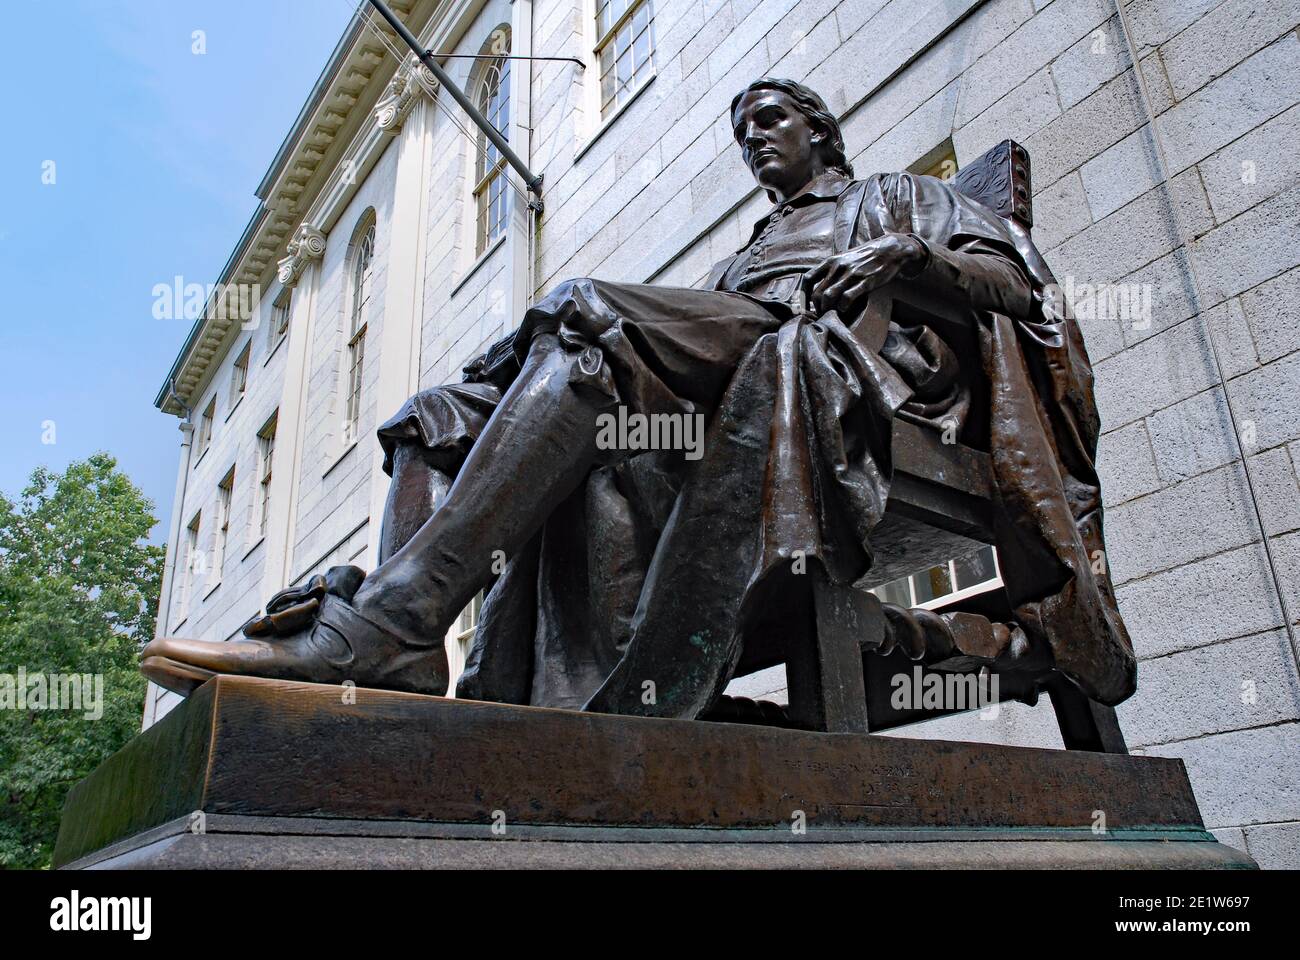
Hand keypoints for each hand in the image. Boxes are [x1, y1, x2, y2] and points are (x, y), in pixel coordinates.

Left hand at [805, 234, 926, 316]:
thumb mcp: (844, 257)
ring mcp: (851, 275)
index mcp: (831, 261)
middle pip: (817, 292)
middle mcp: (838, 267)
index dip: (804, 295)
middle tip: (821, 314)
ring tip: (831, 314)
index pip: (808, 279)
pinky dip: (842, 307)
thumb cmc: (866, 256)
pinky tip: (844, 310)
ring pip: (829, 296)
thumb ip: (831, 270)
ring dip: (827, 309)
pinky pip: (847, 298)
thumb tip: (820, 286)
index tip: (806, 306)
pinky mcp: (865, 282)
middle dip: (817, 307)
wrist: (890, 250)